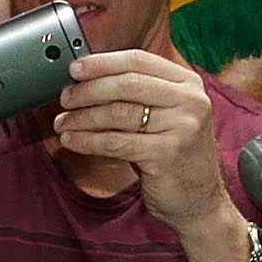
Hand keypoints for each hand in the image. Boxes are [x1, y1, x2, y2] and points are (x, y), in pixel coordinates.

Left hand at [54, 47, 228, 228]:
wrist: (199, 201)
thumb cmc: (172, 155)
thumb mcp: (164, 116)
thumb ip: (138, 95)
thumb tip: (87, 79)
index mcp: (188, 83)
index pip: (138, 60)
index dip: (101, 62)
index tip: (75, 69)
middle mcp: (190, 100)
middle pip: (126, 83)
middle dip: (88, 90)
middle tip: (65, 99)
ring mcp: (182, 126)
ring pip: (117, 112)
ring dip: (82, 117)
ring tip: (62, 122)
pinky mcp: (167, 153)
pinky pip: (115, 142)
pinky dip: (87, 140)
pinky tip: (71, 140)